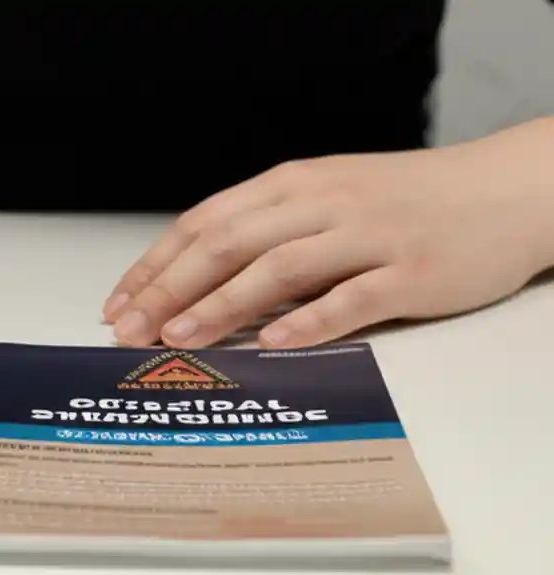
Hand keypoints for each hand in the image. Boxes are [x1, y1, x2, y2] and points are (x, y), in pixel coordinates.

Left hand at [102, 118, 553, 348]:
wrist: (502, 192)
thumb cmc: (402, 202)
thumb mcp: (325, 198)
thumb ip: (267, 230)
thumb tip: (193, 282)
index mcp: (293, 184)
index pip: (206, 222)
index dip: (156, 264)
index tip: (117, 303)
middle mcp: (323, 203)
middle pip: (230, 244)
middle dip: (169, 289)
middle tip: (127, 330)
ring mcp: (368, 236)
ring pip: (280, 268)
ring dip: (221, 303)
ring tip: (177, 336)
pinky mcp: (411, 272)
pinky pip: (353, 298)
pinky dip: (309, 322)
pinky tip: (272, 344)